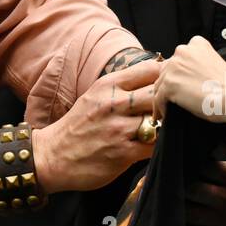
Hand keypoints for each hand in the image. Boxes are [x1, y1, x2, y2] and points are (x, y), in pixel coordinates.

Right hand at [35, 57, 160, 193]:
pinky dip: (158, 146)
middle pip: (159, 93)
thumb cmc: (78, 125)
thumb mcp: (95, 95)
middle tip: (172, 110)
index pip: (150, 69)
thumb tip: (155, 76)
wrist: (52, 156)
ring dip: (166, 126)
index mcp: (108, 85)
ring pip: (161, 121)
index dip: (165, 77)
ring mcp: (119, 129)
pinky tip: (151, 146)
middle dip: (170, 101)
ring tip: (162, 129)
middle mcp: (114, 103)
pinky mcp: (123, 153)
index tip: (169, 86)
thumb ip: (122, 86)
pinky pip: (155, 146)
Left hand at [152, 34, 225, 118]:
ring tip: (166, 109)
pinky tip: (165, 115)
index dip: (179, 73)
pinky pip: (158, 97)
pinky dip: (160, 107)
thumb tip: (187, 77)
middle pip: (167, 69)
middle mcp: (183, 51)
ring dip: (163, 97)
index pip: (180, 58)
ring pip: (160, 84)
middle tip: (174, 99)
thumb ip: (198, 64)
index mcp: (196, 44)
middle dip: (170, 84)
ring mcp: (174, 67)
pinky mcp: (169, 83)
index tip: (181, 84)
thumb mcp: (213, 63)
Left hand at [186, 147, 225, 225]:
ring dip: (186, 205)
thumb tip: (212, 141)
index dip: (193, 164)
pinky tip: (201, 214)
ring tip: (188, 199)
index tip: (190, 165)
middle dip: (185, 184)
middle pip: (191, 190)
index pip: (200, 166)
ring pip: (190, 212)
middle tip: (184, 181)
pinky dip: (198, 221)